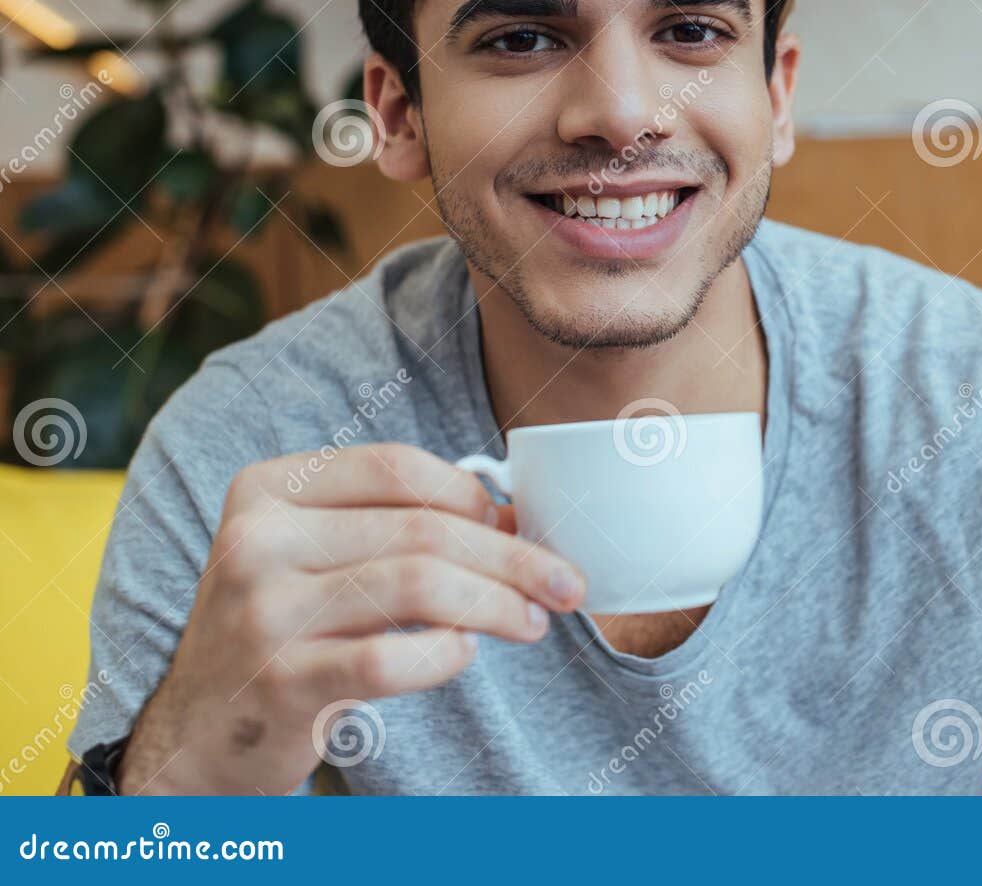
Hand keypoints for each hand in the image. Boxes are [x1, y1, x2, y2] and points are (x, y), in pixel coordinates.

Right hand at [117, 443, 583, 794]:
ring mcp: (263, 613)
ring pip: (419, 586)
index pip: (396, 466)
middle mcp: (256, 541)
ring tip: (533, 621)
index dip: (473, 493)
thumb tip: (511, 515)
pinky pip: (393, 659)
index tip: (519, 524)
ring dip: (497, 604)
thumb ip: (391, 523)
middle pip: (422, 529)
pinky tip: (462, 653)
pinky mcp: (281, 682)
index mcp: (267, 489)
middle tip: (565, 582)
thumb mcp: (312, 555)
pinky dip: (445, 655)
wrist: (200, 730)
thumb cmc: (284, 627)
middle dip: (512, 556)